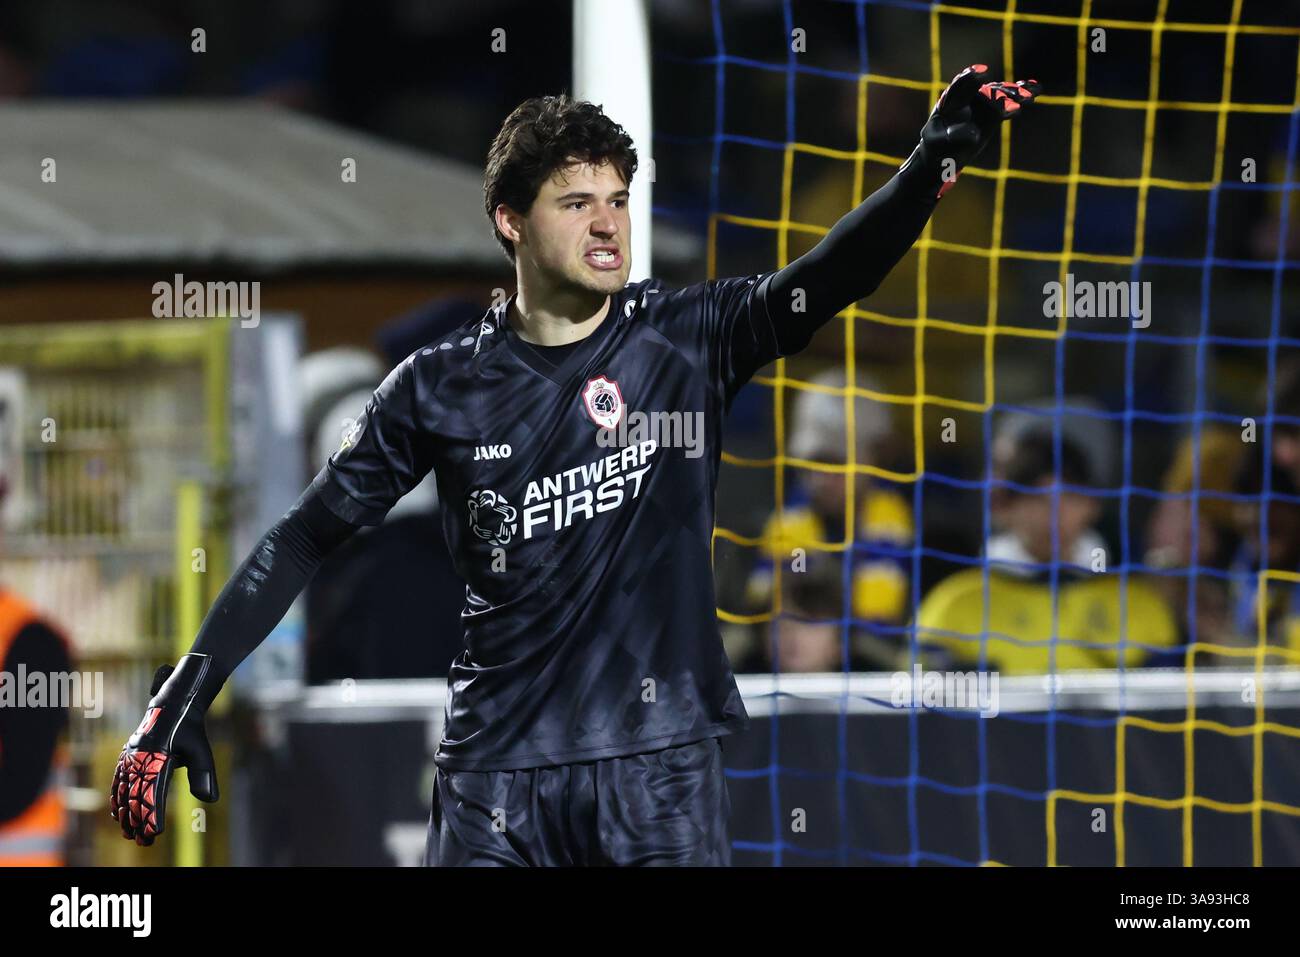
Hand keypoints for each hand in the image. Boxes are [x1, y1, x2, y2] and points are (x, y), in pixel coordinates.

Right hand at [109, 654, 219, 844]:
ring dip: (125, 813)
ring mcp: (131, 756)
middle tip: (142, 840)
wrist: (175, 703)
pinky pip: (118, 780)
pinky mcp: (128, 755)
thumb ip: (203, 774)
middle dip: (137, 820)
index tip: (155, 832)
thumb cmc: (190, 728)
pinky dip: (116, 797)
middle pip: (135, 796)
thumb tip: (210, 799)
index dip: (153, 814)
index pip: (154, 792)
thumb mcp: (200, 749)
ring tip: (129, 832)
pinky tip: (117, 812)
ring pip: (123, 790)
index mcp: (157, 756)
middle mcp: (140, 757)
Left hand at [904, 64, 1040, 197]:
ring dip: (1015, 94)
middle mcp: (967, 97)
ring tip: (1030, 96)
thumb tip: (973, 134)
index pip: (960, 86)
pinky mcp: (993, 110)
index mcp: (950, 101)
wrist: (941, 153)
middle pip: (986, 91)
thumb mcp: (936, 144)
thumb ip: (950, 136)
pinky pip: (1008, 100)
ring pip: (1000, 94)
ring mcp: (982, 102)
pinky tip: (1036, 88)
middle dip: (1000, 95)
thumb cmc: (935, 148)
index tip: (982, 73)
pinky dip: (1021, 94)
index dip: (970, 79)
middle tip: (1015, 103)